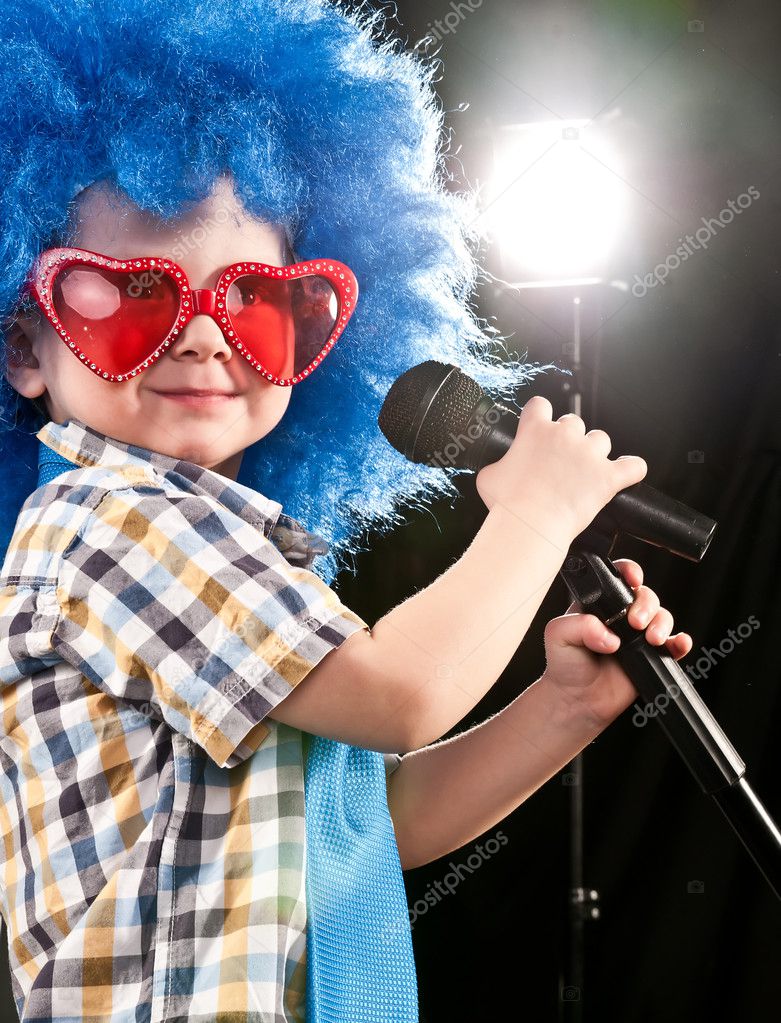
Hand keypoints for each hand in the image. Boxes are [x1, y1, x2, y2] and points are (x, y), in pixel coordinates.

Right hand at [475, 398, 647, 539]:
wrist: (529, 524)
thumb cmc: (507, 504)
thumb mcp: (488, 476)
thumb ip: (497, 464)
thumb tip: (498, 469)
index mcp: (534, 430)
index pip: (540, 405)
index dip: (539, 416)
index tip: (538, 427)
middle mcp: (564, 435)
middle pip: (573, 422)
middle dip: (568, 439)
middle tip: (559, 462)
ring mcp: (589, 454)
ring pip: (601, 440)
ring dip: (595, 452)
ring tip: (585, 471)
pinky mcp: (608, 477)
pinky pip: (633, 466)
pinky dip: (631, 470)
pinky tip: (625, 474)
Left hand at [539, 558, 692, 728]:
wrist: (578, 700)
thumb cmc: (565, 664)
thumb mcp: (558, 636)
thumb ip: (578, 626)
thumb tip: (608, 635)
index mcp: (599, 603)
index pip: (618, 578)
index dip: (630, 572)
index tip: (633, 580)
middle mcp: (621, 615)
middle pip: (645, 595)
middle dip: (646, 604)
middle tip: (635, 623)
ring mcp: (639, 635)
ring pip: (662, 616)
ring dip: (662, 623)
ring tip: (651, 639)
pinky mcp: (652, 656)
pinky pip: (674, 644)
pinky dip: (681, 642)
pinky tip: (677, 645)